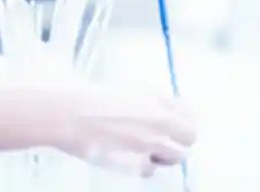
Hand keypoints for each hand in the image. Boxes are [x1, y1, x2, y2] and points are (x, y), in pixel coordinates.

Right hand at [49, 82, 196, 177]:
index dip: (185, 120)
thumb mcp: (126, 91)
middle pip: (190, 135)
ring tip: (148, 151)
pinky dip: (141, 166)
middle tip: (168, 141)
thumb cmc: (89, 97)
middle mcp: (160, 119)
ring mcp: (151, 142)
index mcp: (156, 97)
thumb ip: (150, 103)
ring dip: (165, 155)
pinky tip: (128, 157)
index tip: (179, 124)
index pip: (189, 112)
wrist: (69, 113)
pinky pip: (149, 169)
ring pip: (177, 156)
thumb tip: (163, 114)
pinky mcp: (137, 162)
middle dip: (181, 139)